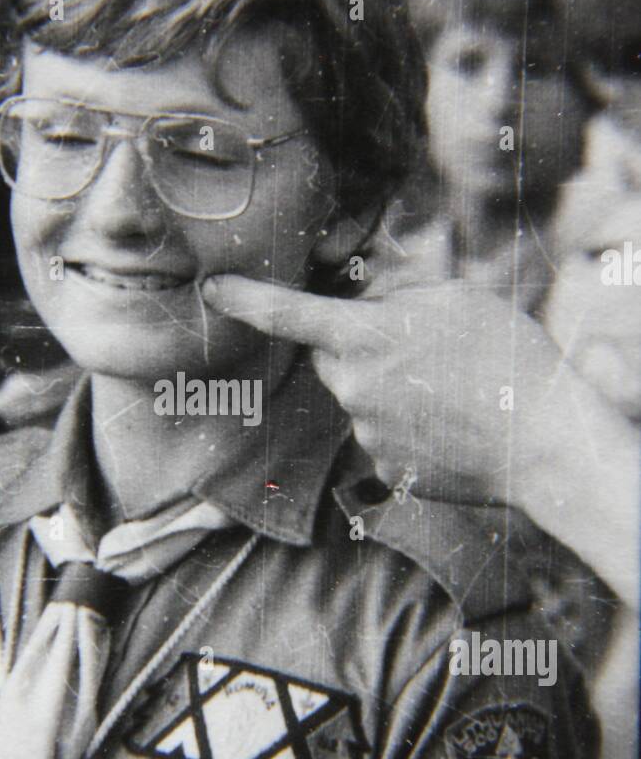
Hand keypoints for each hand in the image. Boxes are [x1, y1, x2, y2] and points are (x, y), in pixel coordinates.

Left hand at [202, 276, 567, 505]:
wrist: (544, 441)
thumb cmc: (507, 356)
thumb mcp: (455, 297)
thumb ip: (400, 299)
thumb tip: (373, 313)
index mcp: (363, 336)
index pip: (285, 313)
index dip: (245, 298)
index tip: (214, 290)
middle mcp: (353, 387)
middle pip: (332, 359)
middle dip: (359, 348)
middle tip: (421, 348)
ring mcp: (367, 434)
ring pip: (362, 399)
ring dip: (393, 389)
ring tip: (453, 390)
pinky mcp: (386, 469)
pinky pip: (385, 437)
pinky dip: (411, 429)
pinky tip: (453, 426)